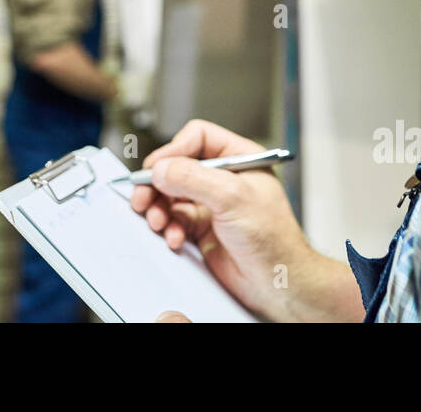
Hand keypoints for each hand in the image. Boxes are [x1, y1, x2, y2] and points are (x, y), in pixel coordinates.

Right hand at [131, 119, 361, 321]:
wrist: (277, 282)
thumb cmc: (274, 238)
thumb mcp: (232, 197)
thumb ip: (193, 178)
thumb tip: (161, 168)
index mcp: (238, 158)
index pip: (198, 138)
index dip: (174, 149)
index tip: (157, 167)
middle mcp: (223, 178)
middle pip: (178, 166)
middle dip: (158, 183)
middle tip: (142, 196)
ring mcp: (212, 203)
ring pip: (171, 195)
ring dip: (159, 208)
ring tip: (158, 221)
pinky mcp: (203, 228)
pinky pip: (174, 220)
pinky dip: (169, 228)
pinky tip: (176, 238)